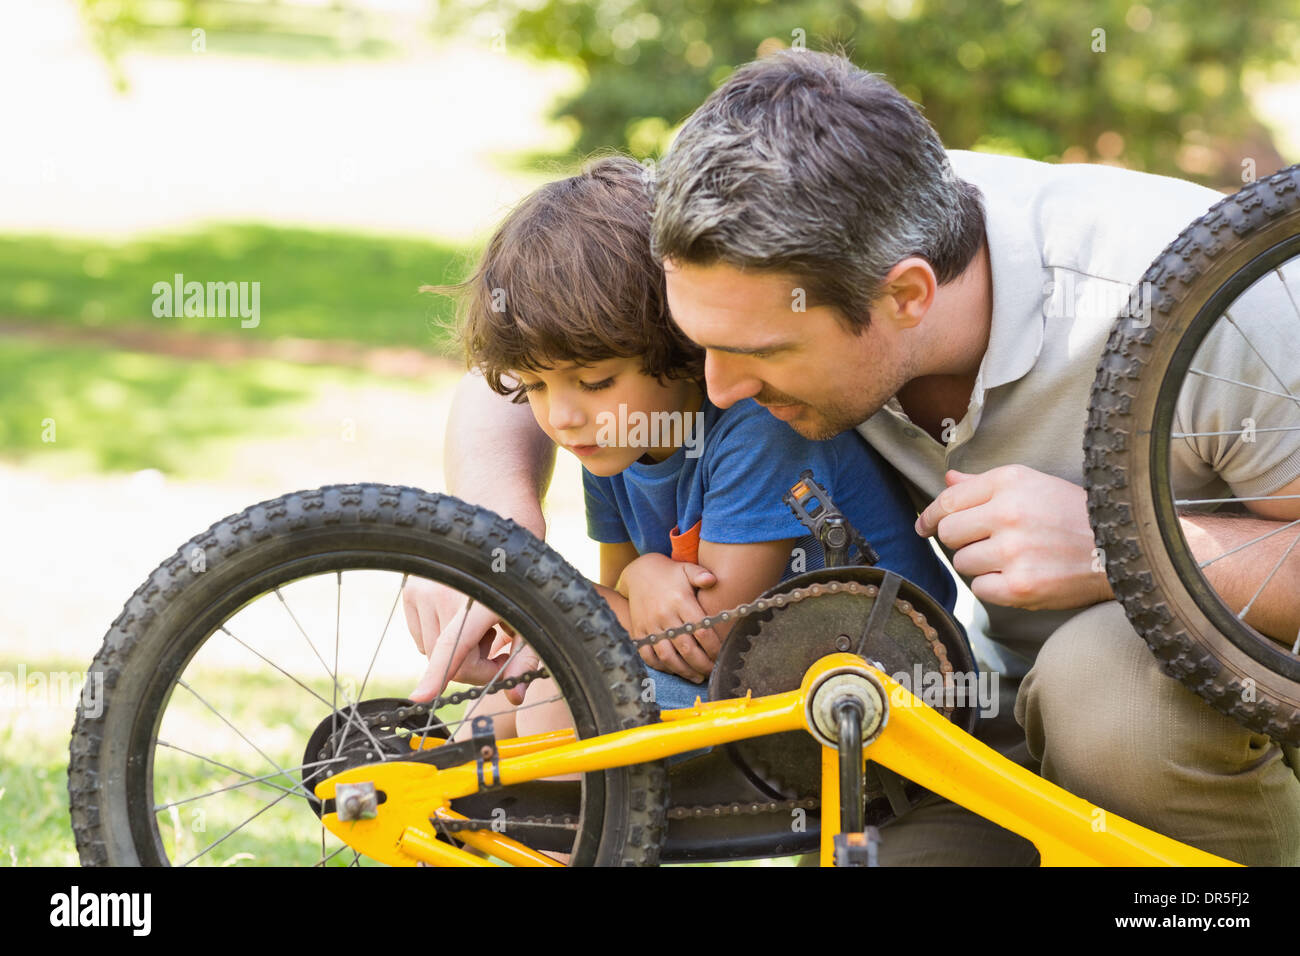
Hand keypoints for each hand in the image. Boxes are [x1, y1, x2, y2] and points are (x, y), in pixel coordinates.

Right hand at [404, 578, 533, 703]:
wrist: (498, 551)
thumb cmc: (520, 590)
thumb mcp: (531, 624)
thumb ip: (524, 661)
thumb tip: (514, 698)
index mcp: (479, 599)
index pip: (454, 643)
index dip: (438, 674)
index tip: (420, 697)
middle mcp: (445, 590)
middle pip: (449, 660)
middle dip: (475, 667)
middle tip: (498, 651)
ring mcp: (423, 589)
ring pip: (431, 653)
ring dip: (456, 654)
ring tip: (480, 628)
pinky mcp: (410, 591)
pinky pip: (420, 639)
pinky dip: (440, 641)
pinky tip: (459, 620)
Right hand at [618, 553, 719, 682]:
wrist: (638, 573)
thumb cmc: (670, 574)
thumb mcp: (686, 569)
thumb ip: (701, 574)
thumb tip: (713, 579)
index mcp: (680, 601)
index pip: (701, 630)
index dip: (713, 647)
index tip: (722, 656)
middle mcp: (664, 615)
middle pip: (686, 648)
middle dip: (702, 664)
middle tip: (713, 671)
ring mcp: (650, 626)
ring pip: (667, 656)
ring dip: (684, 670)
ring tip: (697, 676)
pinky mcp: (639, 632)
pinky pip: (648, 655)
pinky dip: (661, 666)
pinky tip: (675, 670)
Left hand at [914, 465, 1113, 610]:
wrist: (1124, 547)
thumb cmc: (1074, 514)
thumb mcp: (1032, 484)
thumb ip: (983, 484)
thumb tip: (947, 480)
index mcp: (1008, 482)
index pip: (947, 501)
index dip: (930, 516)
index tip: (924, 526)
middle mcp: (1008, 513)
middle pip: (948, 533)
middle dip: (961, 541)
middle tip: (987, 543)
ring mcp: (1014, 551)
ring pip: (962, 563)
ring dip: (979, 565)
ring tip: (1011, 558)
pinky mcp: (1020, 585)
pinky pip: (980, 589)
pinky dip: (994, 587)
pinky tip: (1019, 576)